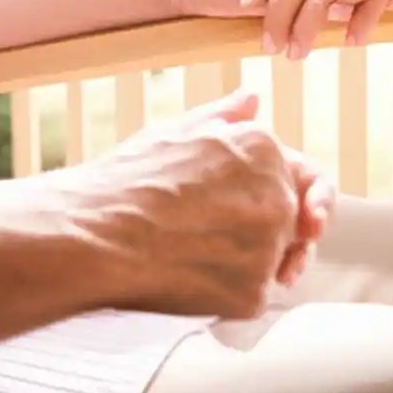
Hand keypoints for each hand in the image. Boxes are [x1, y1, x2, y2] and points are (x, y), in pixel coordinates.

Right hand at [69, 90, 334, 318]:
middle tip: (207, 233)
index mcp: (264, 149)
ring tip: (193, 252)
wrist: (94, 236)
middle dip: (259, 226)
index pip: (298, 176)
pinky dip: (228, 292)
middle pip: (288, 219)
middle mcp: (277, 196)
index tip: (258, 205)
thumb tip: (252, 98)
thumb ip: (225, 116)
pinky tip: (189, 275)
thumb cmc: (127, 181)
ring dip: (244, 259)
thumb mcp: (177, 131)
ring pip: (273, 258)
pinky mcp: (253, 293)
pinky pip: (253, 294)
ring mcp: (268, 247)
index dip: (282, 191)